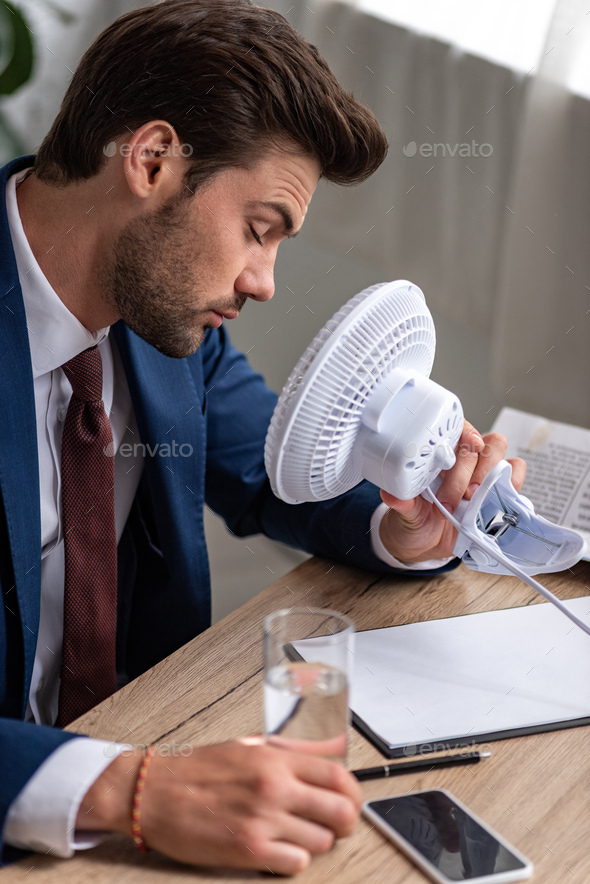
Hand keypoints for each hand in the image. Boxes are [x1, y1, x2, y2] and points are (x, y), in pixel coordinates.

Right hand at [76, 738, 361, 874]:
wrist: (153, 792)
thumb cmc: (198, 770)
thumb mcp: (251, 745)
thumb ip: (295, 750)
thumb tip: (334, 747)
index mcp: (276, 759)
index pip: (339, 775)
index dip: (353, 793)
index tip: (350, 800)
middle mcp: (274, 787)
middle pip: (341, 811)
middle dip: (344, 822)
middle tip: (332, 825)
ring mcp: (263, 820)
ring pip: (322, 842)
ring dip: (315, 842)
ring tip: (296, 836)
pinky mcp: (248, 850)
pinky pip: (296, 864)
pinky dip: (293, 860)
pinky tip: (279, 850)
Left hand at [378, 421, 526, 562]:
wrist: (425, 543)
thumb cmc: (414, 520)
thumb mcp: (405, 513)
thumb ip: (402, 503)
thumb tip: (392, 495)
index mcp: (438, 455)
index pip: (458, 428)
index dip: (466, 432)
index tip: (468, 445)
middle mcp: (463, 460)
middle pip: (482, 443)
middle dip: (471, 469)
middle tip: (460, 493)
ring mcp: (482, 474)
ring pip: (500, 455)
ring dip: (491, 475)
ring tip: (474, 498)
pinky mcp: (498, 491)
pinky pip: (515, 476)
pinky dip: (513, 483)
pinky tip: (495, 499)